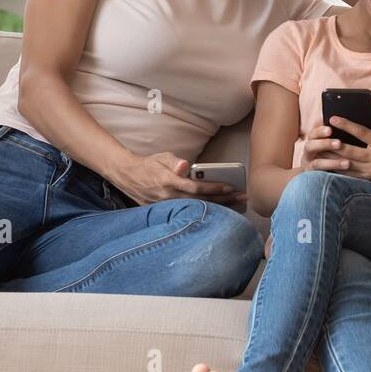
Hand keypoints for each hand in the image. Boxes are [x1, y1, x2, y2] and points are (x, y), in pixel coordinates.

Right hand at [110, 152, 245, 206]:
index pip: (195, 187)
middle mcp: (168, 197)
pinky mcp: (165, 213)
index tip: (230, 187)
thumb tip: (184, 165)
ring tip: (237, 206)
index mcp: (168, 181)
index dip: (213, 188)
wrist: (127, 177)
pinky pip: (188, 214)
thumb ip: (174, 161)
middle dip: (224, 200)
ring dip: (218, 209)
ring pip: (196, 211)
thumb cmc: (149, 164)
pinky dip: (205, 214)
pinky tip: (220, 213)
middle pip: (200, 202)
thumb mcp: (161, 156)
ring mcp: (166, 207)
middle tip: (243, 198)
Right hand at [300, 120, 352, 173]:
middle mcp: (308, 153)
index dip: (320, 131)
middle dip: (325, 144)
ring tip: (348, 163)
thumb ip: (336, 136)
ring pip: (317, 163)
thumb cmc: (330, 153)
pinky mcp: (313, 178)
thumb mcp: (331, 144)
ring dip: (332, 162)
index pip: (313, 134)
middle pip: (311, 146)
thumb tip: (347, 124)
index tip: (331, 129)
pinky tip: (343, 173)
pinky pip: (321, 176)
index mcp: (312, 142)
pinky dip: (332, 175)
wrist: (318, 175)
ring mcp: (308, 166)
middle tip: (339, 143)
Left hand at [325, 111, 370, 191]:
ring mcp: (370, 171)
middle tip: (321, 136)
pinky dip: (337, 169)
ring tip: (319, 150)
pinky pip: (348, 174)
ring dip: (332, 157)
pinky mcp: (367, 180)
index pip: (362, 132)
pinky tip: (326, 163)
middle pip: (351, 150)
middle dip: (334, 143)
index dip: (346, 125)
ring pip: (346, 163)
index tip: (333, 119)